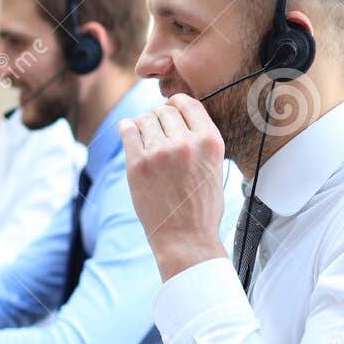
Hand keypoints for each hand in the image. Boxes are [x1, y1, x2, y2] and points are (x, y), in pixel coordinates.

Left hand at [118, 93, 228, 280]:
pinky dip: (128, 130)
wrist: (186, 238)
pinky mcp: (138, 164)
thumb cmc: (201, 207)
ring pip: (144, 119)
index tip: (171, 114)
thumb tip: (180, 116)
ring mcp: (160, 152)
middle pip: (164, 110)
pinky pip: (127, 130)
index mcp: (210, 141)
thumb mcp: (215, 167)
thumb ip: (201, 140)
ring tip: (146, 143)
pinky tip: (132, 138)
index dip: (177, 106)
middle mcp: (186, 143)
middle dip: (160, 119)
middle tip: (158, 136)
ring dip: (143, 126)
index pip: (188, 104)